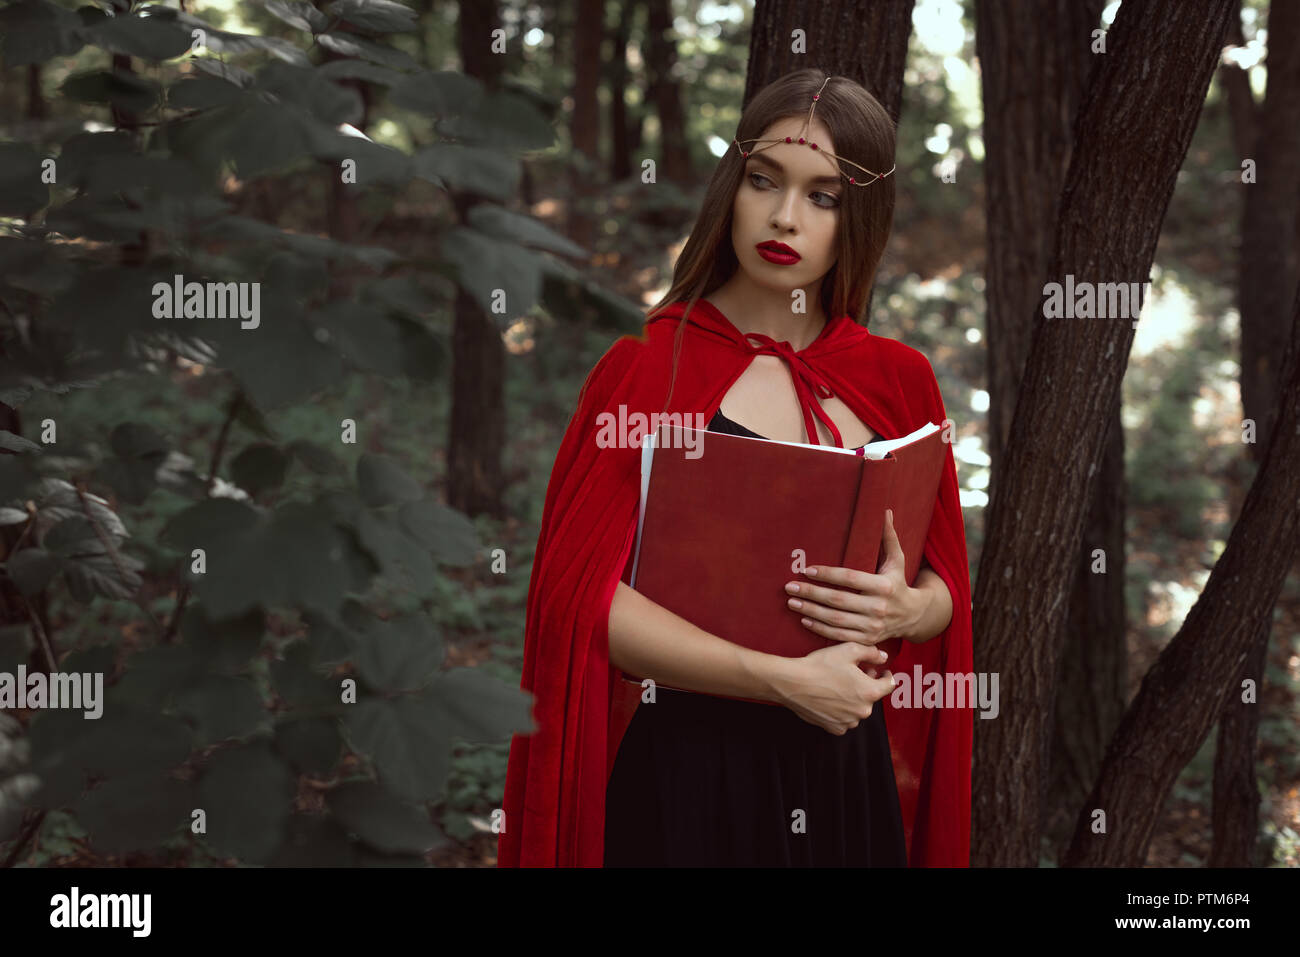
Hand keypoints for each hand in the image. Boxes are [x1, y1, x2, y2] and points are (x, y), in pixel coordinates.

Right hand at [770, 642, 895, 734]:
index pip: (890, 685)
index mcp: (870, 692)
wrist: (793, 683)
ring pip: (858, 709)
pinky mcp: (834, 728)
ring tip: (840, 686)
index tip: (882, 671)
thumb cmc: (820, 665)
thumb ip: (871, 652)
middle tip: (855, 673)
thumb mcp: (848, 650)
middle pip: (872, 696)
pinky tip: (832, 699)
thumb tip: (883, 657)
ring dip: (854, 699)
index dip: (887, 675)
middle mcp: (862, 710)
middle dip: (867, 685)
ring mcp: (848, 722)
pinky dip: (842, 711)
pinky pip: (845, 720)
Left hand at [784, 509, 924, 645]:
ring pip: (836, 619)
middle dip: (811, 593)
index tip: (807, 570)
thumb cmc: (898, 583)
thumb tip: (884, 511)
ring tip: (792, 602)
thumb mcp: (897, 560)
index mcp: (884, 586)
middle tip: (790, 586)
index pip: (850, 579)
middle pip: (838, 600)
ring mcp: (873, 626)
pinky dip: (820, 628)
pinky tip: (804, 619)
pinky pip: (839, 635)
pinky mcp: (867, 639)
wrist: (913, 616)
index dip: (827, 574)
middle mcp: (878, 608)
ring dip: (811, 611)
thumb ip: (888, 538)